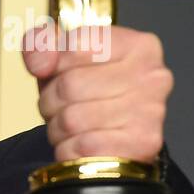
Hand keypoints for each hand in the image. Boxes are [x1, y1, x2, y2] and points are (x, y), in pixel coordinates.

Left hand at [24, 23, 172, 162]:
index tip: (62, 72)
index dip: (54, 66)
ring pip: (71, 120)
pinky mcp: (140, 146)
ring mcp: (150, 112)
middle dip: (51, 100)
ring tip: (73, 126)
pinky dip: (69, 150)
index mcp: (138, 45)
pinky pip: (80, 148)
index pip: (74, 46)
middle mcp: (152, 76)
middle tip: (64, 106)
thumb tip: (41, 64)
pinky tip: (83, 145)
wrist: (110, 140)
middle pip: (69, 85)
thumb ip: (41, 44)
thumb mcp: (59, 60)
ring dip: (58, 128)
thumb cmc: (87, 93)